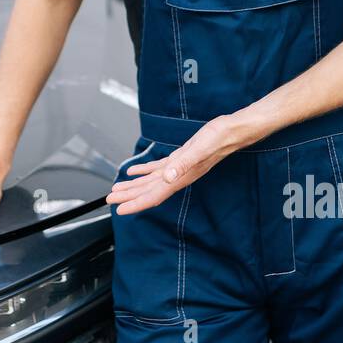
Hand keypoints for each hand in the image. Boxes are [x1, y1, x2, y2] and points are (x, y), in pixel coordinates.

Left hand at [105, 113, 254, 214]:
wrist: (231, 132)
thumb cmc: (218, 139)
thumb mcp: (199, 149)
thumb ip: (183, 163)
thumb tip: (168, 177)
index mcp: (180, 177)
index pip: (153, 195)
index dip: (136, 204)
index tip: (120, 210)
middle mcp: (178, 176)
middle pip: (148, 191)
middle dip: (129, 196)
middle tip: (110, 200)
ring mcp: (178, 168)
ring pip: (151, 181)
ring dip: (134, 186)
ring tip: (118, 189)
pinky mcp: (180, 158)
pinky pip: (158, 169)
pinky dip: (144, 171)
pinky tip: (134, 171)